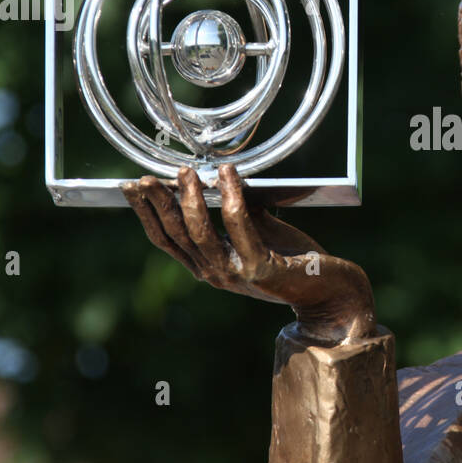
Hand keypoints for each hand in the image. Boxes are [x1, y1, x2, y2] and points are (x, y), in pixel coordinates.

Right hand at [122, 165, 376, 343]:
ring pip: (201, 231)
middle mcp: (215, 274)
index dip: (146, 213)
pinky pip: (239, 225)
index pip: (166, 239)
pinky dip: (231, 196)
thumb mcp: (259, 232)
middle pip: (176, 235)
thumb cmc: (295, 259)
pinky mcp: (260, 268)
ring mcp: (235, 273)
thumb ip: (238, 212)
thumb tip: (220, 176)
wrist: (330, 290)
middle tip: (146, 177)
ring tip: (185, 172)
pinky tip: (228, 175)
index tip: (131, 187)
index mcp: (208, 267)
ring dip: (190, 198)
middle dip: (158, 204)